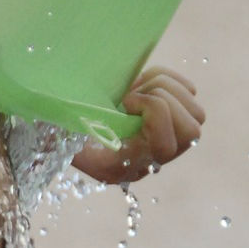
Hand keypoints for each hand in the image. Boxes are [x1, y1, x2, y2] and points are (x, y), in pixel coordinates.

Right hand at [72, 66, 205, 183]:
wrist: (73, 131)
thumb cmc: (64, 132)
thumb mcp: (60, 134)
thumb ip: (62, 132)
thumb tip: (52, 119)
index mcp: (126, 166)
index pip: (165, 145)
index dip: (153, 114)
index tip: (125, 103)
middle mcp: (152, 160)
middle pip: (192, 131)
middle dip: (164, 101)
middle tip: (133, 96)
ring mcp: (169, 142)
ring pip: (196, 112)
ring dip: (165, 88)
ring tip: (136, 90)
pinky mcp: (176, 120)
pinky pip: (190, 93)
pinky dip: (170, 80)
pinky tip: (144, 86)